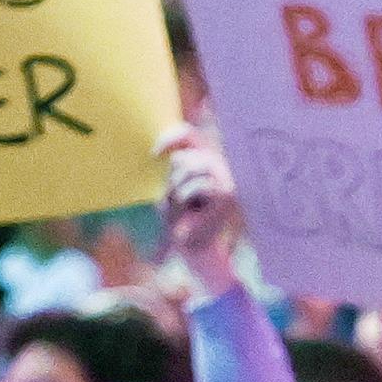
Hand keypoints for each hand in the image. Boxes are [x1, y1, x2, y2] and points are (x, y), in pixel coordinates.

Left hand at [159, 126, 244, 298]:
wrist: (196, 248)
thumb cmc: (182, 217)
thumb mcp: (173, 185)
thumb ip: (177, 164)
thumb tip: (175, 154)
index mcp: (211, 158)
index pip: (189, 134)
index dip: (170, 138)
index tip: (153, 155)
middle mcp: (224, 165)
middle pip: (183, 157)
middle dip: (172, 179)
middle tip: (180, 200)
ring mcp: (228, 178)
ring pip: (187, 169)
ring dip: (177, 190)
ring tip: (186, 206)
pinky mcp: (227, 193)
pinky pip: (195, 186)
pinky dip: (187, 199)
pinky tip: (195, 211)